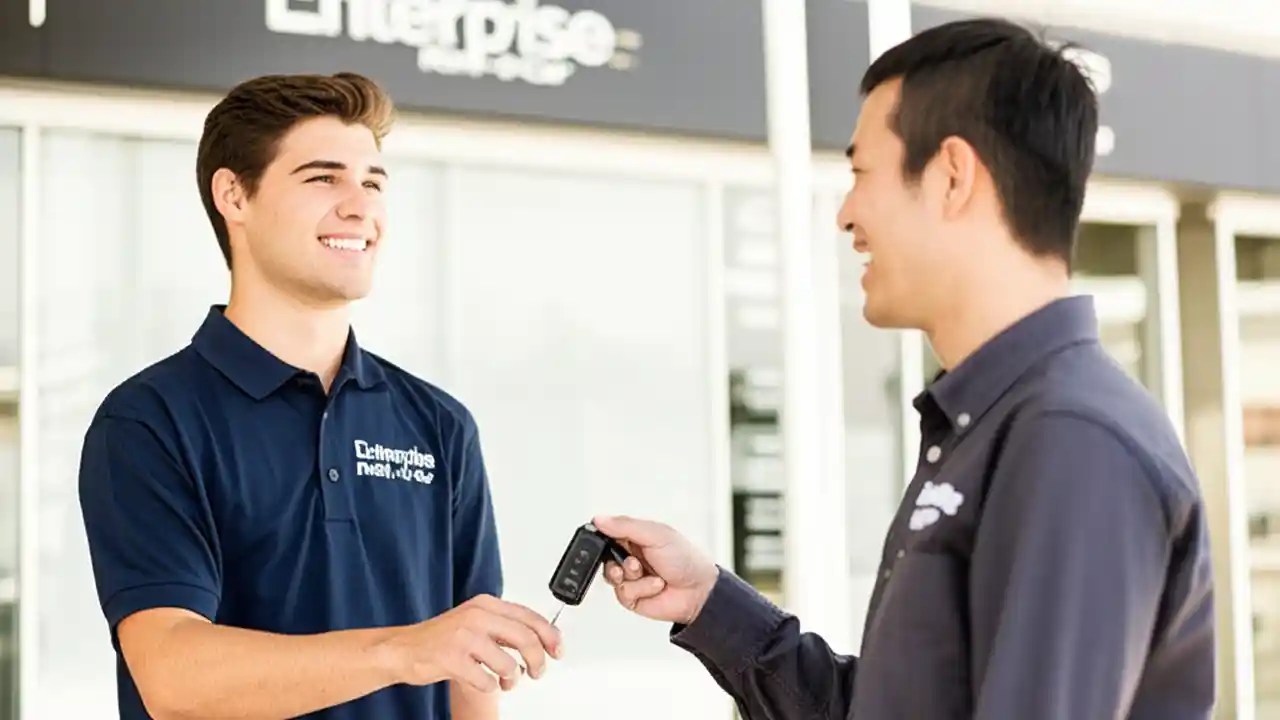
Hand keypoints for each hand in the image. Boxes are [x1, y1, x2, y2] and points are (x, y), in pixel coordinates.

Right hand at [386, 594, 561, 693]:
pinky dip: (491, 686)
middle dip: (538, 660)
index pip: (529, 617)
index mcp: (486, 604)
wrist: (403, 648)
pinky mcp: (452, 659)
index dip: (550, 635)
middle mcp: (477, 616)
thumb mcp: (475, 621)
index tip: (557, 650)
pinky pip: (487, 680)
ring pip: (508, 663)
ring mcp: (464, 637)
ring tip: (506, 680)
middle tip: (538, 672)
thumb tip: (542, 638)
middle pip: (525, 638)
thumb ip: (505, 626)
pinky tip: (484, 682)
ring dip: (512, 678)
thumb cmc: (442, 638)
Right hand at [593, 514, 719, 625]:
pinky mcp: (632, 596)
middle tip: (634, 562)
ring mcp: (630, 577)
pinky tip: (656, 586)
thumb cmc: (685, 559)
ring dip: (632, 576)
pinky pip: (623, 593)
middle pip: (604, 558)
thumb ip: (626, 526)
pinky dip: (641, 590)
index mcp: (634, 537)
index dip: (603, 538)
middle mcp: (630, 556)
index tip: (606, 541)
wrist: (699, 590)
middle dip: (617, 562)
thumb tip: (599, 519)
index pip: (607, 534)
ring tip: (648, 574)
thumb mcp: (656, 534)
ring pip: (612, 577)